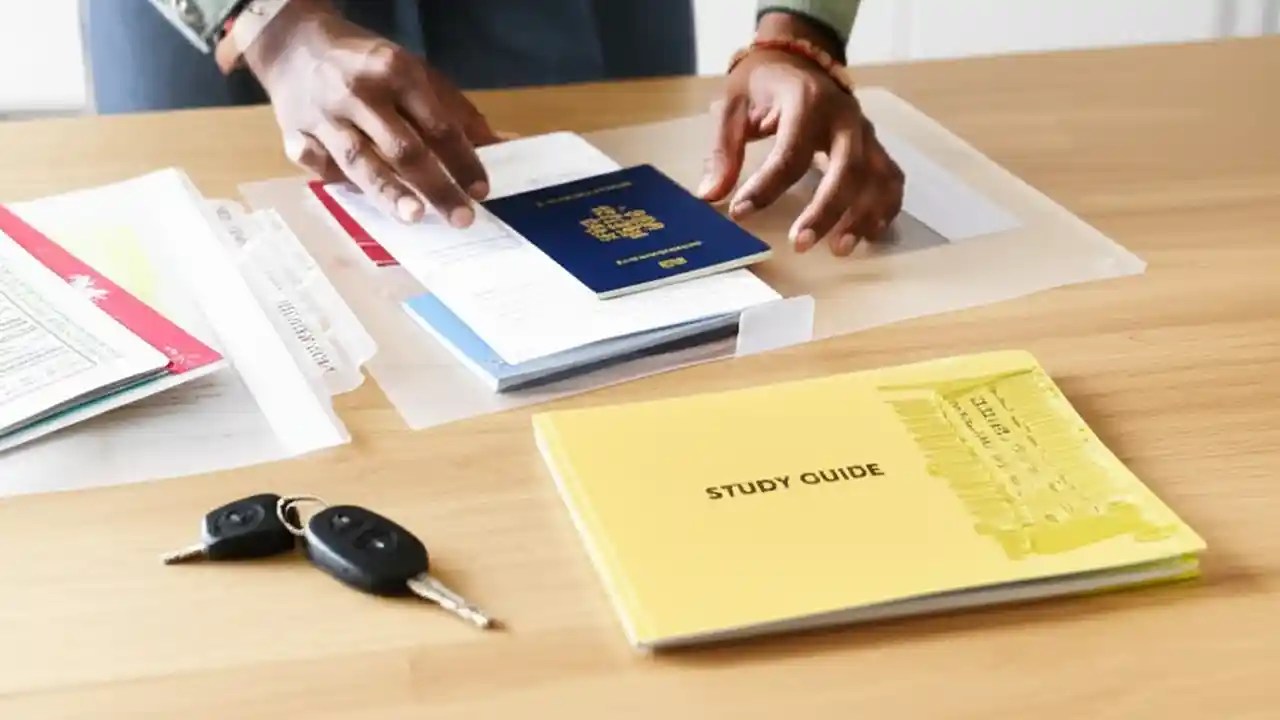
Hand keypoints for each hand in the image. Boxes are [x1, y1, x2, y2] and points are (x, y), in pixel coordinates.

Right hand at [243, 0, 499, 225]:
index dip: (462, 160)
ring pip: (361, 161)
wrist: (295, 43)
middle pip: (403, 148)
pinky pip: (321, 167)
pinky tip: (360, 199)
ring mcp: (323, 116)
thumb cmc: (368, 65)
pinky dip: (340, 183)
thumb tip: (499, 146)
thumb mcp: (415, 73)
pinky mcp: (294, 135)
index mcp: (395, 72)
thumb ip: (455, 111)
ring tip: (414, 216)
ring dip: (389, 192)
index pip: (438, 125)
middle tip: (462, 218)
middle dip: (436, 186)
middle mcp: (359, 93)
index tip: (481, 190)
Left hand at [697, 19, 903, 256]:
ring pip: (877, 178)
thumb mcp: (733, 106)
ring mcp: (866, 133)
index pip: (791, 151)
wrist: (799, 58)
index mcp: (807, 101)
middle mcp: (845, 117)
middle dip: (825, 210)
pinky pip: (890, 180)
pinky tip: (868, 236)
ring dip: (862, 216)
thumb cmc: (762, 86)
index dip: (767, 186)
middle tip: (799, 245)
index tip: (741, 213)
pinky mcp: (875, 147)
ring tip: (838, 249)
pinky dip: (885, 209)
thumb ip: (723, 149)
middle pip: (847, 168)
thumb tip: (710, 195)